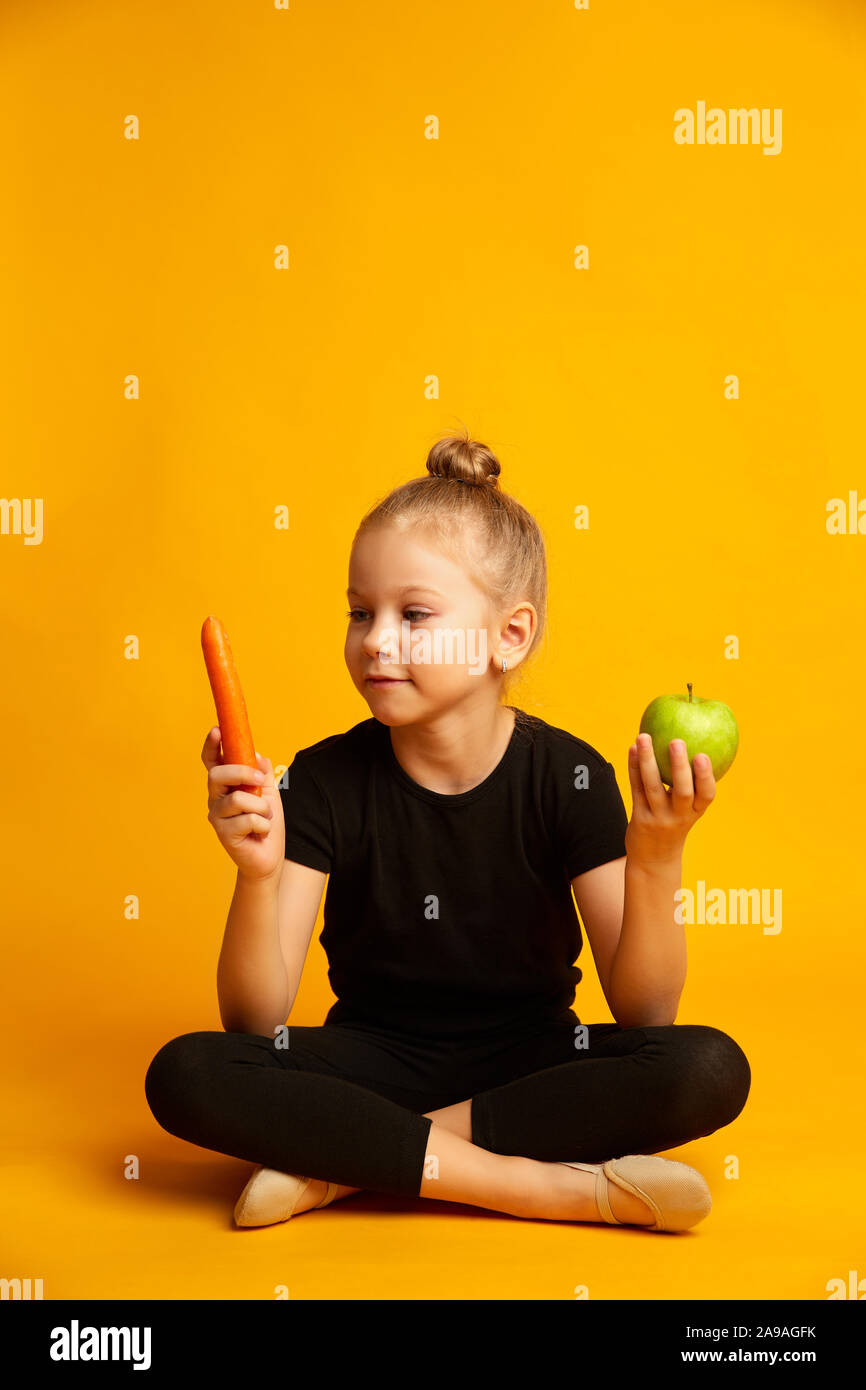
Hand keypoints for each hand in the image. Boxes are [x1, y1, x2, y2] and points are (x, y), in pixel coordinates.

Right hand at [202, 727, 284, 881]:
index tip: (217, 729)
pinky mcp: (224, 834)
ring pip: (237, 799)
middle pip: (217, 775)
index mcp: (225, 785)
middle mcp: (216, 799)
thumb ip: (262, 771)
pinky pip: (248, 820)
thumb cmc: (265, 822)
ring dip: (260, 807)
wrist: (268, 857)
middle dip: (241, 773)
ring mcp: (217, 817)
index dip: (211, 745)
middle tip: (260, 780)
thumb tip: (255, 754)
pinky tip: (260, 833)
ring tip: (264, 817)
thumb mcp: (270, 792)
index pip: (212, 762)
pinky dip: (263, 824)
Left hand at [624, 732, 715, 868]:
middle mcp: (679, 817)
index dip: (706, 776)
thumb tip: (692, 742)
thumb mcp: (687, 810)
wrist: (654, 859)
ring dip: (647, 760)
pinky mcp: (640, 819)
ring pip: (653, 787)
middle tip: (677, 741)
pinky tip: (632, 749)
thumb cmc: (673, 824)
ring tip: (643, 737)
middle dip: (680, 766)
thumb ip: (691, 784)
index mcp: (696, 812)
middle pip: (682, 791)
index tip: (703, 755)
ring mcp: (659, 819)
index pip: (707, 795)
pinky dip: (634, 768)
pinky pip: (636, 789)